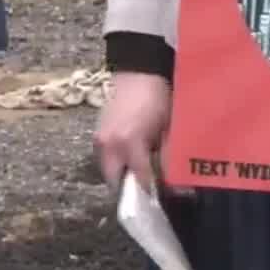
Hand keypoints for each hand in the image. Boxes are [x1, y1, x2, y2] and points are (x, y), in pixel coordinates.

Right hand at [94, 72, 180, 196]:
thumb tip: (173, 182)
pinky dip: (117, 164)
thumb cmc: (159, 97)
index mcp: (129, 142)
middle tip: (149, 190)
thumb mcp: (168, 128)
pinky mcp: (97, 135)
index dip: (152, 190)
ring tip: (142, 175)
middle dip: (131, 190)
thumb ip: (167, 157)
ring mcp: (100, 140)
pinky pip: (106, 159)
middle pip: (116, 182)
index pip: (140, 179)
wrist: (139, 71)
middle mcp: (109, 145)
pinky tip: (132, 160)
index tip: (163, 197)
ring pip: (109, 172)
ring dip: (123, 177)